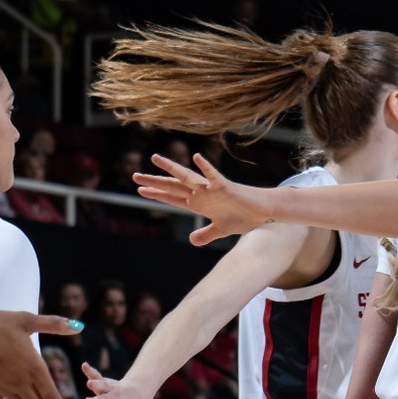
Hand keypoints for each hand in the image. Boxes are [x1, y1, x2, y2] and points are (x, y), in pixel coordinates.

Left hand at [135, 153, 271, 246]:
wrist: (262, 211)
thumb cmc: (243, 217)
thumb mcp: (220, 230)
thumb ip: (205, 234)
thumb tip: (192, 241)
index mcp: (199, 203)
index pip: (172, 198)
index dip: (157, 194)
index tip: (140, 190)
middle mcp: (201, 194)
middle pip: (173, 186)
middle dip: (155, 182)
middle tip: (135, 176)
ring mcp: (211, 189)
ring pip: (187, 177)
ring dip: (171, 169)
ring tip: (155, 159)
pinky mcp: (225, 187)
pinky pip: (213, 176)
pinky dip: (205, 168)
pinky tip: (196, 157)